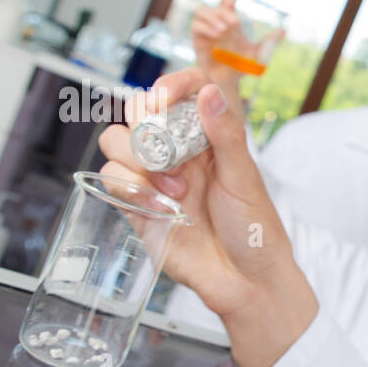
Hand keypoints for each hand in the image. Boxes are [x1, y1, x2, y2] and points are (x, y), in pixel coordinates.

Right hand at [97, 67, 317, 366]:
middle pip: (139, 112)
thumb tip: (209, 92)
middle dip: (146, 124)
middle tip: (171, 152)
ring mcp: (155, 178)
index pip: (183, 91)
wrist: (244, 282)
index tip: (165, 95)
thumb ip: (226, 135)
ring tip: (176, 189)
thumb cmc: (255, 230)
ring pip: (116, 142)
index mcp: (208, 138)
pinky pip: (112, 180)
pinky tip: (161, 207)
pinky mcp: (138, 206)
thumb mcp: (244, 179)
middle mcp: (178, 153)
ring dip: (137, 158)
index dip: (171, 84)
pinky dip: (129, 188)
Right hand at [190, 0, 284, 73]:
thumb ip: (269, 43)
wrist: (230, 82)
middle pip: (214, 8)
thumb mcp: (258, 54)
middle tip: (234, 22)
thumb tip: (283, 31)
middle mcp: (217, 25)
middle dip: (222, 12)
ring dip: (211, 18)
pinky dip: (204, 28)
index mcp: (231, 24)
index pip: (226, 5)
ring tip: (223, 30)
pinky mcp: (198, 42)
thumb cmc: (242, 65)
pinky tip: (216, 35)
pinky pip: (195, 28)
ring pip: (201, 13)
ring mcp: (206, 32)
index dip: (227, 2)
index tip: (233, 3)